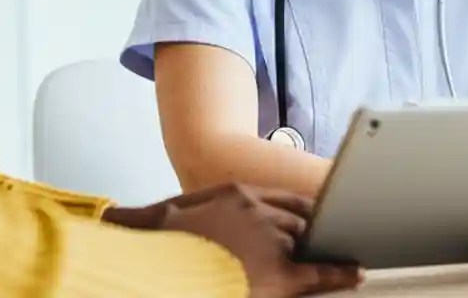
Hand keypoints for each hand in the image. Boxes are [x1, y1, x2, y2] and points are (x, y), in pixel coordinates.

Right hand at [105, 184, 361, 296]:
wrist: (156, 270)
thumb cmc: (150, 248)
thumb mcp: (147, 221)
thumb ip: (141, 216)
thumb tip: (112, 215)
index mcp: (234, 194)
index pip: (279, 199)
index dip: (300, 210)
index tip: (312, 216)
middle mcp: (258, 211)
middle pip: (299, 220)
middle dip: (314, 231)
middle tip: (332, 238)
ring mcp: (270, 240)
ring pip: (308, 241)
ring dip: (324, 247)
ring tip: (345, 252)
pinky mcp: (277, 273)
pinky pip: (318, 272)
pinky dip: (339, 273)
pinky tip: (355, 273)